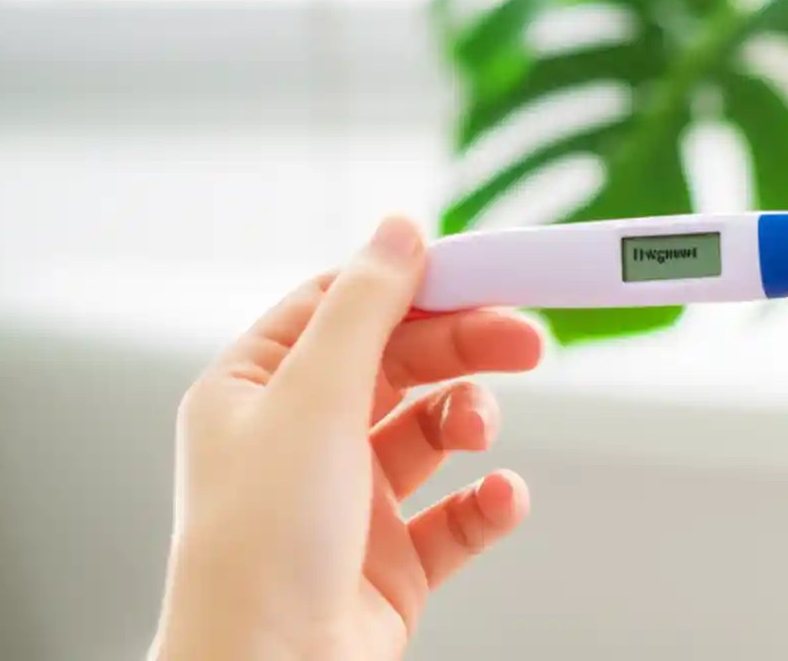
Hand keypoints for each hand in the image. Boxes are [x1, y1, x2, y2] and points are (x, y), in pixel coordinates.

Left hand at [150, 217, 542, 659]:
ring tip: (482, 433)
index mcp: (258, 389)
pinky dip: (485, 501)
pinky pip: (454, 513)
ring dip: (469, 421)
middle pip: (399, 363)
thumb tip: (400, 228)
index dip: (413, 282)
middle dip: (464, 347)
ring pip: (430, 432)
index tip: (483, 267)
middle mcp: (300, 439)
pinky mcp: (390, 559)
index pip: (343, 307)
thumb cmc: (262, 546)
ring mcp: (346, 501)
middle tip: (529, 337)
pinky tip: (499, 496)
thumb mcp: (314, 397)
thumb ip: (366, 306)